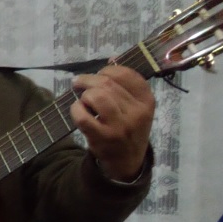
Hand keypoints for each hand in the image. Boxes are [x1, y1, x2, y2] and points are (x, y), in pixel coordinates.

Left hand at [69, 64, 154, 180]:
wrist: (127, 161)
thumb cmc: (128, 128)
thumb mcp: (137, 107)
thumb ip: (126, 85)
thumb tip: (111, 60)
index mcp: (147, 101)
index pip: (127, 74)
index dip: (108, 70)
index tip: (99, 74)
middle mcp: (136, 113)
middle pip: (107, 84)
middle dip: (88, 80)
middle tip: (79, 83)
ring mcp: (120, 126)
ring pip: (96, 96)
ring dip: (84, 94)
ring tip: (82, 99)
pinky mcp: (102, 138)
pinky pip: (83, 116)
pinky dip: (75, 109)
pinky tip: (78, 110)